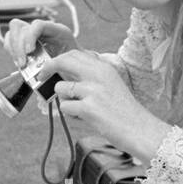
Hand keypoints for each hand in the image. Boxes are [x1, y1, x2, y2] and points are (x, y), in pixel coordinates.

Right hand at [4, 18, 77, 67]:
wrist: (75, 66)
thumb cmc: (73, 63)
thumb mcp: (70, 60)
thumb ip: (57, 62)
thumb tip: (42, 70)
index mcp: (56, 30)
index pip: (37, 25)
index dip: (30, 37)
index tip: (29, 52)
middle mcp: (41, 30)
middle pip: (18, 26)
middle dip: (18, 46)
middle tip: (23, 63)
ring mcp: (31, 35)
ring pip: (11, 33)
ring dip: (13, 50)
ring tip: (21, 65)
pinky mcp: (25, 44)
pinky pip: (10, 44)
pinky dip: (12, 53)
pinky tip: (20, 63)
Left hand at [36, 49, 170, 161]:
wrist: (140, 129)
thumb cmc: (125, 111)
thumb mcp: (112, 85)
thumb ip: (92, 76)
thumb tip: (66, 74)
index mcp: (104, 68)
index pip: (74, 54)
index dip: (58, 59)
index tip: (50, 66)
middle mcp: (98, 75)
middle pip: (63, 61)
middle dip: (48, 69)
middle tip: (42, 77)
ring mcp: (93, 91)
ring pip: (61, 89)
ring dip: (65, 101)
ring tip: (81, 110)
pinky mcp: (89, 108)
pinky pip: (65, 108)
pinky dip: (71, 115)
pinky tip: (85, 119)